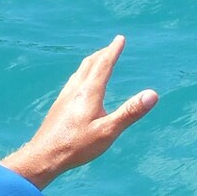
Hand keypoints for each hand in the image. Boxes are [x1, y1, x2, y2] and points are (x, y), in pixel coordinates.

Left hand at [1, 35, 157, 189]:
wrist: (44, 156)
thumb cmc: (77, 146)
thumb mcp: (108, 131)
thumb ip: (130, 112)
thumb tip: (152, 94)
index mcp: (89, 92)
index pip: (104, 65)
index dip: (113, 51)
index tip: (120, 39)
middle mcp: (75, 90)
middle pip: (89, 64)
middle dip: (102, 54)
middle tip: (112, 46)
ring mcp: (64, 97)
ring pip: (79, 73)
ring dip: (91, 63)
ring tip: (97, 61)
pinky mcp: (58, 107)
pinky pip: (72, 83)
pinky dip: (81, 75)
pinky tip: (78, 87)